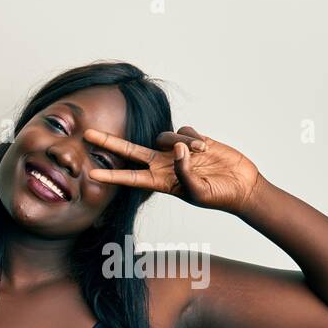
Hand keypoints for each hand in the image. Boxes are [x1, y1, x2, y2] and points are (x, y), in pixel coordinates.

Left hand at [84, 126, 262, 214]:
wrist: (241, 186)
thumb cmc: (218, 196)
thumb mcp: (198, 192)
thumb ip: (184, 173)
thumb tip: (178, 150)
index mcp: (159, 182)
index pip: (129, 177)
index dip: (111, 175)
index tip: (90, 173)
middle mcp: (163, 165)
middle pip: (129, 151)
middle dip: (109, 142)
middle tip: (86, 134)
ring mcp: (176, 151)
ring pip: (163, 136)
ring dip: (180, 141)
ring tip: (201, 153)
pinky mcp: (193, 139)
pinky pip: (184, 131)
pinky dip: (193, 137)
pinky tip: (205, 147)